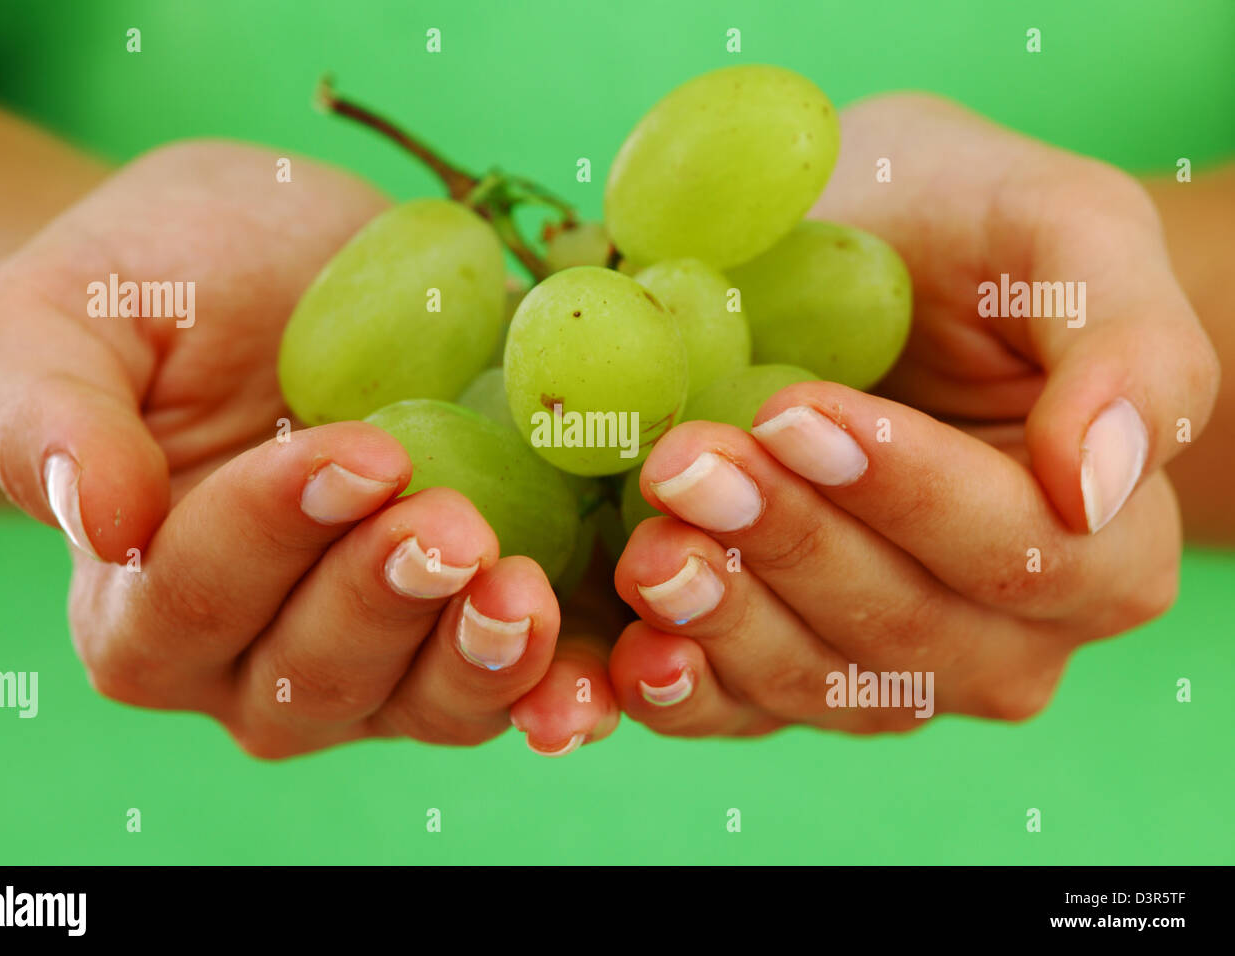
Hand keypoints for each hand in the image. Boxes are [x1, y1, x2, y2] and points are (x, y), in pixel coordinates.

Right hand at [0, 141, 616, 756]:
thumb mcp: (68, 304)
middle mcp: (256, 653)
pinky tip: (602, 669)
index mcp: (144, 596)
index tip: (357, 450)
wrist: (294, 261)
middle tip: (452, 526)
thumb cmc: (170, 276)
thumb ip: (49, 406)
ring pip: (418, 703)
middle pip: (310, 676)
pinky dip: (560, 684)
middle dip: (384, 604)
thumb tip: (92, 520)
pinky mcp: (471, 623)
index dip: (271, 536)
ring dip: (476, 662)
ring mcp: (379, 654)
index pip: (191, 596)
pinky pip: (516, 685)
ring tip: (522, 590)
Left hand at [607, 94, 1218, 734]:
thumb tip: (1100, 481)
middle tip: (689, 464)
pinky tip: (632, 656)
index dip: (907, 493)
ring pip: (818, 681)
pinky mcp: (786, 666)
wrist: (868, 257)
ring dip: (727, 620)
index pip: (1018, 550)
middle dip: (790, 545)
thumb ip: (1133, 348)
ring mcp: (891, 667)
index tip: (797, 414)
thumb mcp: (1071, 235)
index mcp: (1102, 546)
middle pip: (905, 629)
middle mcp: (1006, 634)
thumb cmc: (973, 233)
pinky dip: (684, 696)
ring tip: (648, 547)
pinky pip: (741, 710)